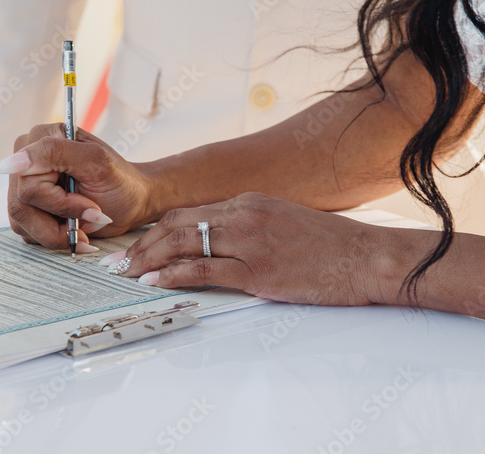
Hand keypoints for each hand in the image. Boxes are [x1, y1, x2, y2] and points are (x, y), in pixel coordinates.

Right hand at [1, 124, 154, 248]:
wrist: (132, 202)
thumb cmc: (121, 181)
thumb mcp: (96, 162)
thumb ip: (54, 153)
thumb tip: (12, 162)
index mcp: (42, 137)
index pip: (27, 178)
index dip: (59, 201)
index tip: (91, 207)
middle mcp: (27, 159)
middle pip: (20, 203)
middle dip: (59, 220)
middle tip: (92, 216)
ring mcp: (23, 184)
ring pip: (21, 221)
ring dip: (56, 233)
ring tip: (85, 225)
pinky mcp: (27, 207)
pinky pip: (26, 231)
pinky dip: (54, 237)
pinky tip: (75, 230)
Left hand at [105, 193, 390, 305]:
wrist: (366, 256)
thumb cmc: (331, 246)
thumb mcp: (285, 223)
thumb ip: (251, 227)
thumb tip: (221, 244)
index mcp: (250, 202)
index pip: (189, 213)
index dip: (157, 230)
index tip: (137, 245)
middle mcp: (244, 214)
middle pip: (178, 224)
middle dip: (142, 244)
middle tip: (118, 262)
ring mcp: (250, 241)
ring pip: (184, 244)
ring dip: (149, 259)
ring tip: (127, 274)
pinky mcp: (258, 270)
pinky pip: (206, 270)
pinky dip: (175, 275)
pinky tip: (157, 283)